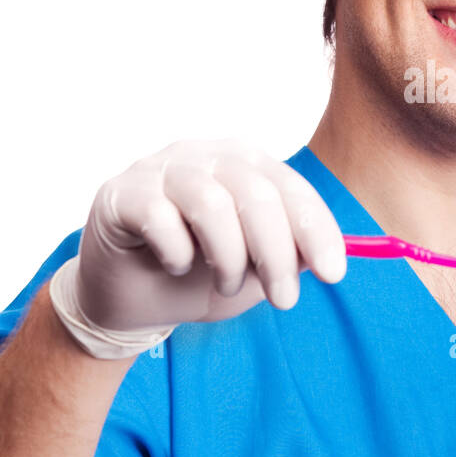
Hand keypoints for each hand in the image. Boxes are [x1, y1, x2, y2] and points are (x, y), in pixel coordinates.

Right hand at [72, 139, 346, 332]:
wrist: (132, 302)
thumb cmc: (199, 277)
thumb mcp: (257, 271)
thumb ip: (291, 256)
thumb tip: (325, 254)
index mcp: (244, 163)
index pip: (290, 187)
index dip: (315, 229)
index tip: (334, 273)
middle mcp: (204, 154)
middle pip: (254, 193)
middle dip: (277, 253)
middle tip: (285, 300)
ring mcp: (158, 168)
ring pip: (211, 203)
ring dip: (229, 257)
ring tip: (227, 284)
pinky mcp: (121, 192)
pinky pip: (159, 218)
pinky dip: (177, 253)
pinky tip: (175, 268)